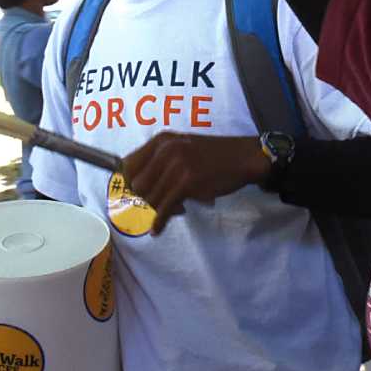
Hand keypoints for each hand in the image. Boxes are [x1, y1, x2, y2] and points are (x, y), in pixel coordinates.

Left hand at [120, 132, 270, 230]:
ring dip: (157, 210)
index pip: (128, 163)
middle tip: (160, 204)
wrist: (243, 158)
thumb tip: (137, 184)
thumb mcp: (183, 148)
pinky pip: (165, 207)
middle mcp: (165, 150)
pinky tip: (158, 229)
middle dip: (144, 199)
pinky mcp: (187, 182)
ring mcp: (176, 166)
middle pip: (136, 184)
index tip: (136, 194)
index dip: (127, 182)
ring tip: (174, 210)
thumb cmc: (215, 156)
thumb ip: (161, 160)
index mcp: (161, 141)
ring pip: (150, 197)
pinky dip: (160, 222)